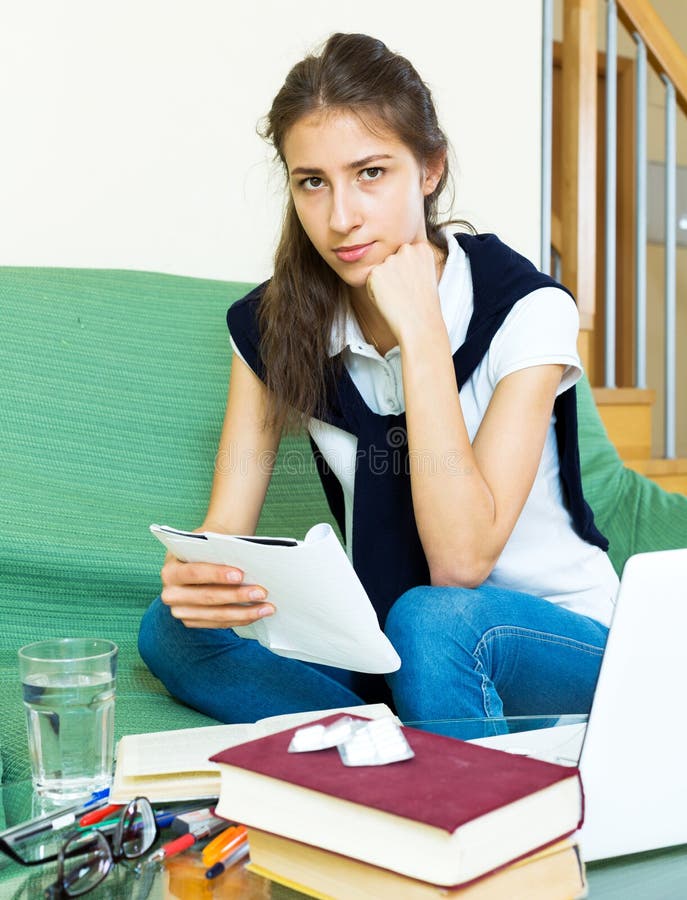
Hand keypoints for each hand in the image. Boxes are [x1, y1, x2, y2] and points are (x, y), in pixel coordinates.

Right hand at [160, 553, 274, 628]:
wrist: (201, 556)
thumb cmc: (206, 548)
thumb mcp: (207, 544)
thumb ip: (219, 551)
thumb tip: (247, 562)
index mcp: (170, 571)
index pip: (194, 573)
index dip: (217, 574)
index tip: (241, 575)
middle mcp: (171, 594)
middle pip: (206, 597)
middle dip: (236, 596)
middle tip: (261, 592)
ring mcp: (181, 611)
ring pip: (215, 615)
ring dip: (244, 612)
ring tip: (266, 607)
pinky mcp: (193, 621)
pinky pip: (219, 624)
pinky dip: (240, 618)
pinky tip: (258, 613)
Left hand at [366, 242, 442, 344]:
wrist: (419, 324)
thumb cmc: (423, 306)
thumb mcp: (425, 276)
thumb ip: (411, 262)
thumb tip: (393, 259)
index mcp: (422, 248)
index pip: (404, 255)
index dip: (407, 273)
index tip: (414, 284)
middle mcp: (406, 250)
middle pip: (390, 260)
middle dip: (393, 275)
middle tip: (406, 292)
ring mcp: (391, 260)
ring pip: (379, 270)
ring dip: (383, 283)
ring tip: (399, 297)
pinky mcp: (376, 272)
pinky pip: (370, 281)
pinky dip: (375, 292)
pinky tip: (389, 300)